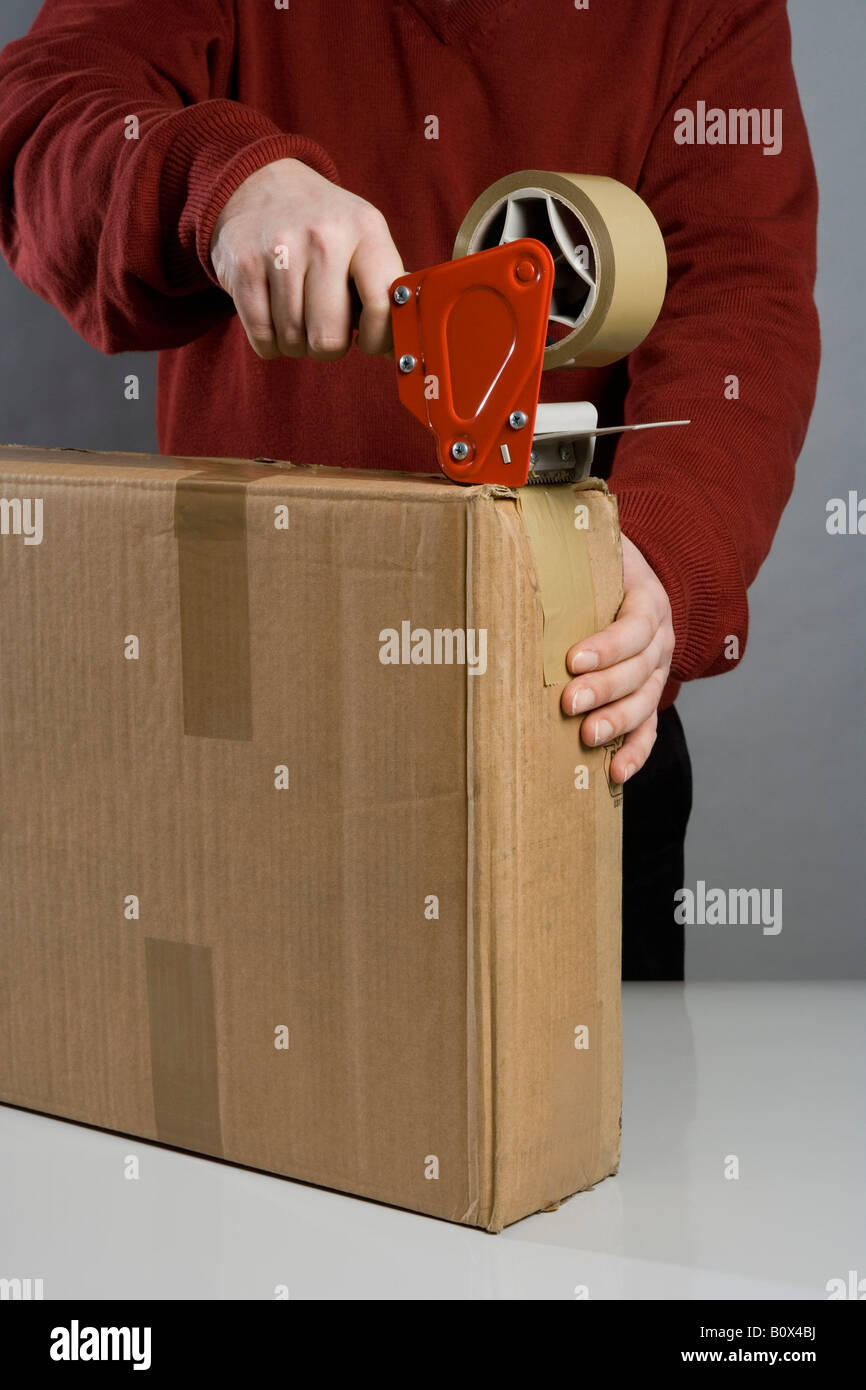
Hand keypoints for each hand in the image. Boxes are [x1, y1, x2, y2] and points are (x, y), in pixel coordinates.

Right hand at [209, 158, 402, 360]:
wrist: (261, 183)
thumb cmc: (325, 229)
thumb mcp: (364, 239)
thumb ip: (386, 290)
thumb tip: (402, 350)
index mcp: (366, 228)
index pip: (381, 306)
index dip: (377, 339)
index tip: (367, 340)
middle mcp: (324, 235)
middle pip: (329, 338)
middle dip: (328, 347)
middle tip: (326, 329)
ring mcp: (280, 249)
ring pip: (293, 341)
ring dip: (297, 344)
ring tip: (299, 317)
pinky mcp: (243, 265)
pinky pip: (262, 337)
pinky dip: (270, 342)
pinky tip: (275, 320)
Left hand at [561, 533, 674, 782]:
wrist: (634, 578)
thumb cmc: (599, 563)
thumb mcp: (591, 543)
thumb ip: (562, 537)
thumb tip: (508, 507)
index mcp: (647, 598)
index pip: (635, 625)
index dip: (609, 644)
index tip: (573, 658)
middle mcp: (659, 639)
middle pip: (640, 670)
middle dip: (605, 689)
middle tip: (568, 703)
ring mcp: (656, 672)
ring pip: (645, 702)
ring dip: (617, 724)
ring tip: (587, 739)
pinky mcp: (647, 698)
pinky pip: (648, 730)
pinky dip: (635, 752)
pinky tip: (613, 773)